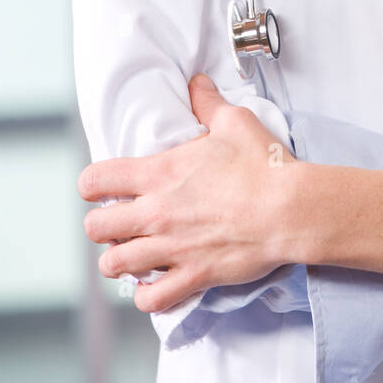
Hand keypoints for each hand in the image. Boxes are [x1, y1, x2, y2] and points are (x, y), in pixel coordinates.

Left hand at [78, 74, 305, 312]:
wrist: (290, 208)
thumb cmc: (263, 166)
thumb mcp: (235, 122)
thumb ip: (208, 102)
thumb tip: (197, 83)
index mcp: (160, 174)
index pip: (97, 180)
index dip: (92, 184)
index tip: (102, 187)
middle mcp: (157, 213)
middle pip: (96, 228)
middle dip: (101, 225)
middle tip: (117, 223)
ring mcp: (172, 247)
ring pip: (114, 265)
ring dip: (117, 261)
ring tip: (130, 255)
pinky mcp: (193, 275)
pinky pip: (151, 299)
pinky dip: (147, 295)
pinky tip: (155, 284)